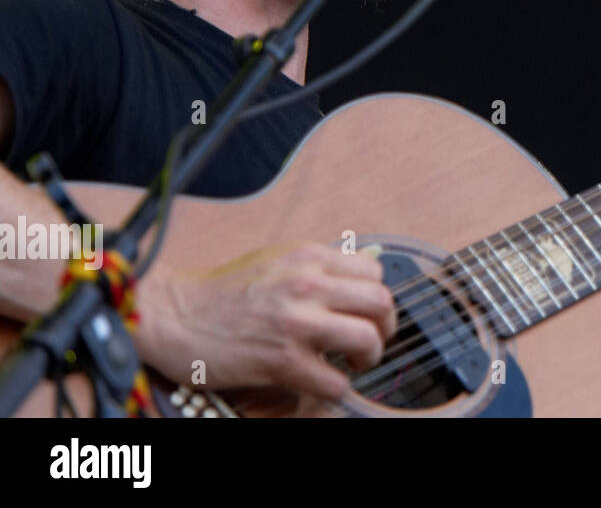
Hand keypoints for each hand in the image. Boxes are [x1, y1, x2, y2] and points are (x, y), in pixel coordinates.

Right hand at [135, 242, 396, 399]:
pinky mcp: (282, 360)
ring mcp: (296, 323)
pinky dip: (336, 387)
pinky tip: (320, 380)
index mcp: (310, 257)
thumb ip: (319, 267)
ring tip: (352, 362)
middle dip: (384, 327)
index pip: (374, 273)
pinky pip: (335, 381)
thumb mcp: (277, 261)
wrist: (173, 314)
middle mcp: (308, 284)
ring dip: (369, 357)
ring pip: (368, 339)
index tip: (365, 313)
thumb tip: (363, 270)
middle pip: (381, 303)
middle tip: (368, 341)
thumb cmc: (222, 292)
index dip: (375, 297)